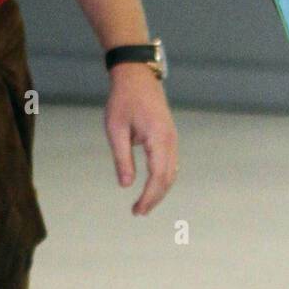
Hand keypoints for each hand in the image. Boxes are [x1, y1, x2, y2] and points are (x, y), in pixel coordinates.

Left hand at [104, 66, 177, 214]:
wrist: (136, 75)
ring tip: (145, 204)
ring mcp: (172, 137)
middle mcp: (170, 140)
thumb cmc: (123, 100)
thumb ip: (122, 158)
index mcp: (158, 138)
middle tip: (139, 212)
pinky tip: (152, 186)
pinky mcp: (169, 135)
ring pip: (172, 171)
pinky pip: (171, 162)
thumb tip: (126, 184)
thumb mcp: (116, 129)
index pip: (158, 176)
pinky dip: (163, 178)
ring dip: (160, 190)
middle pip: (169, 177)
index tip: (137, 210)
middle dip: (155, 198)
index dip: (149, 197)